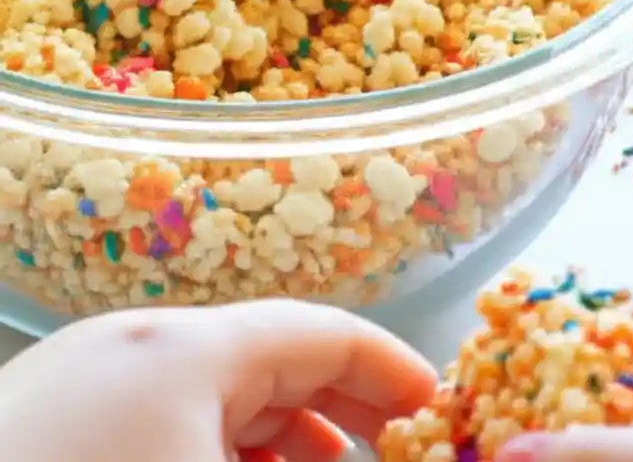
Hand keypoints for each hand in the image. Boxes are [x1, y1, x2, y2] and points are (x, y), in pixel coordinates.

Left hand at [0, 300, 435, 461]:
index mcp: (185, 351)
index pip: (326, 331)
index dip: (396, 370)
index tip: (441, 413)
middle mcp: (128, 349)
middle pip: (270, 355)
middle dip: (343, 410)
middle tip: (395, 453)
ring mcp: (75, 386)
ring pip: (212, 391)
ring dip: (281, 438)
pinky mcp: (42, 427)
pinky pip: (156, 421)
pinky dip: (215, 448)